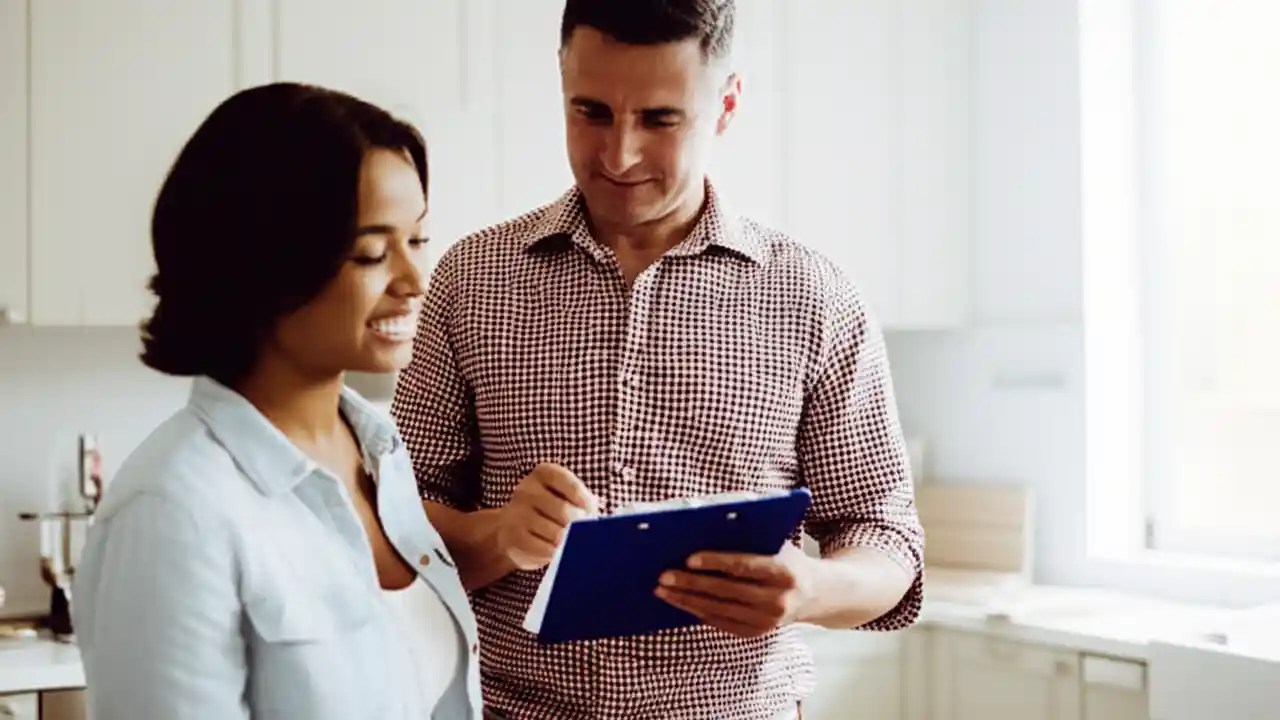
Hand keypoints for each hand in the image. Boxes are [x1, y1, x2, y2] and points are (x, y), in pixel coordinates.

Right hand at [495, 463, 597, 570]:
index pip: (572, 486)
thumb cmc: (550, 509)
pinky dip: (555, 553)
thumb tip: (591, 520)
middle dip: (579, 526)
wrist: (514, 528)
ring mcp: (517, 513)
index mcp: (544, 473)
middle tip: (583, 532)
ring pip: (556, 533)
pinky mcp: (513, 537)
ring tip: (567, 541)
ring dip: (567, 542)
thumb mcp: (566, 496)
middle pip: (564, 512)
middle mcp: (527, 489)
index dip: (586, 503)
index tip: (590, 512)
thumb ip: (582, 502)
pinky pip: (544, 549)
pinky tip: (555, 550)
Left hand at [654, 543, 815, 637]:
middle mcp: (777, 600)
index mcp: (782, 572)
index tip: (689, 559)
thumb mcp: (777, 543)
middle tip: (664, 576)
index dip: (715, 563)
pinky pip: (721, 623)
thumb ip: (750, 537)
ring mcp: (767, 621)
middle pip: (726, 591)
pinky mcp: (757, 633)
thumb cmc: (787, 560)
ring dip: (687, 601)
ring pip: (718, 610)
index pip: (744, 566)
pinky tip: (680, 602)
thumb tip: (707, 525)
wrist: (815, 594)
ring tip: (663, 590)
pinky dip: (698, 612)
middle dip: (691, 584)